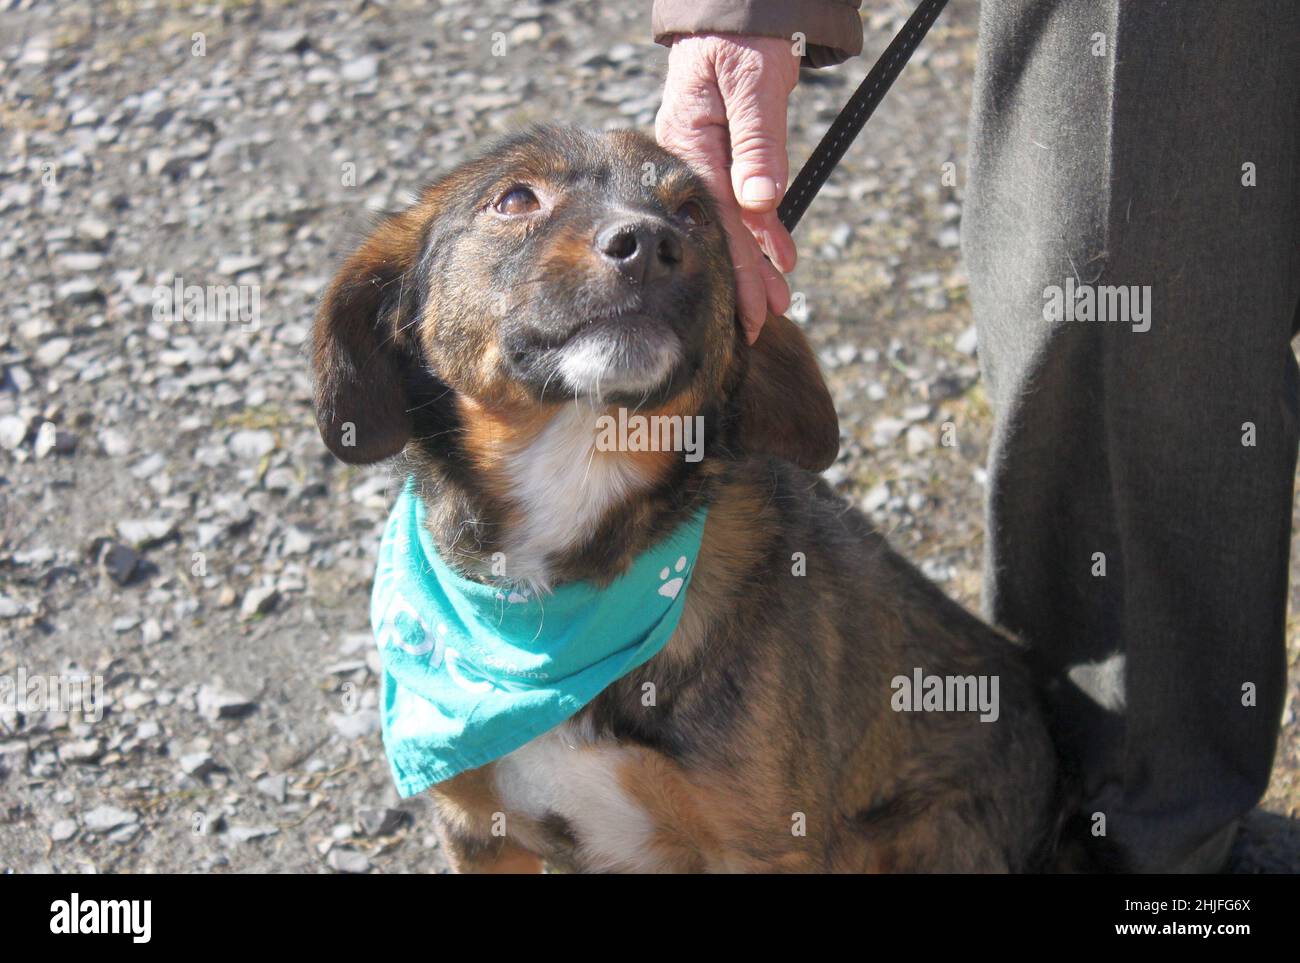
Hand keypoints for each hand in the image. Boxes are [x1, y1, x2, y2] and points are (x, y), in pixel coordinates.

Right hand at [656, 33, 799, 342]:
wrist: (734, 12)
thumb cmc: (741, 42)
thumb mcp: (753, 83)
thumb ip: (758, 142)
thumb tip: (762, 202)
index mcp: (689, 146)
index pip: (717, 220)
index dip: (737, 269)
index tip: (752, 308)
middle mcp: (692, 160)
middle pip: (720, 232)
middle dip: (743, 282)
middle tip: (759, 326)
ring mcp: (706, 161)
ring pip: (732, 223)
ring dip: (755, 264)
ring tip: (776, 305)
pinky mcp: (722, 158)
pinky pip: (742, 201)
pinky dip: (763, 231)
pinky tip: (779, 258)